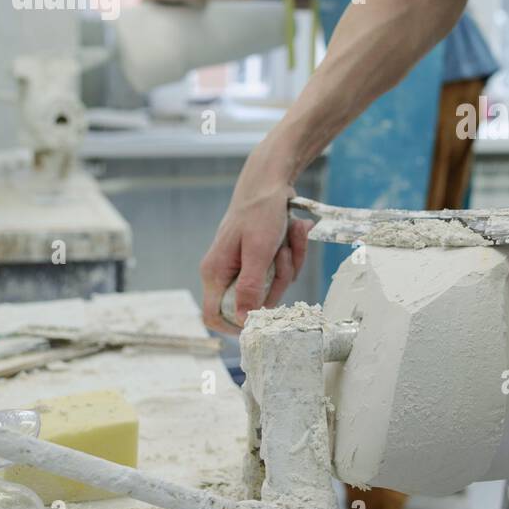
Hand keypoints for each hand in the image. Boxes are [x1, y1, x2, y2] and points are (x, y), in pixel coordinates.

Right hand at [200, 140, 311, 333]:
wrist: (272, 181)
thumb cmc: (260, 211)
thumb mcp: (258, 250)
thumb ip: (250, 287)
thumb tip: (243, 322)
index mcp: (216, 272)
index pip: (214, 316)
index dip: (235, 327)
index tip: (262, 322)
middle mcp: (228, 272)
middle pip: (256, 302)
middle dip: (278, 279)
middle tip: (282, 252)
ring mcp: (246, 265)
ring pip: (275, 284)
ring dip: (290, 260)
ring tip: (288, 233)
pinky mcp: (262, 258)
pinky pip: (283, 269)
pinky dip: (294, 251)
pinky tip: (293, 230)